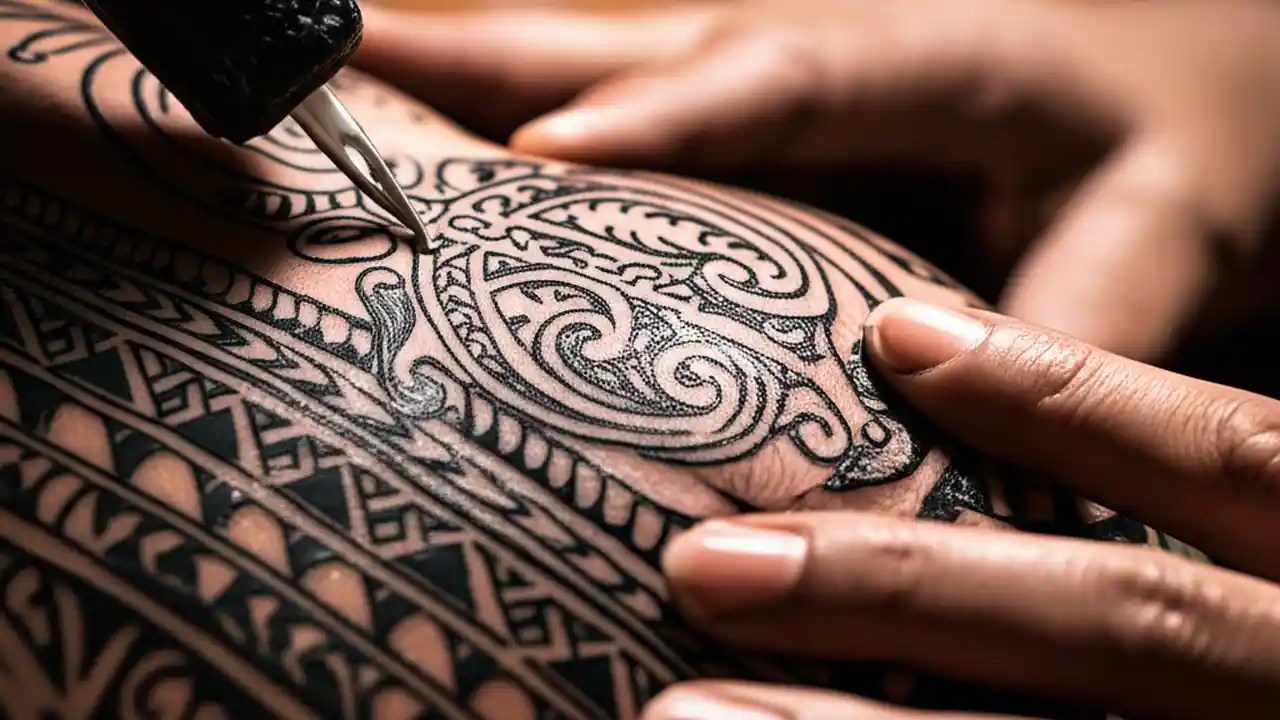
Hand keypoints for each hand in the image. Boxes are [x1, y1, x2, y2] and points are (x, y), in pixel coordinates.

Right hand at [356, 0, 1279, 360]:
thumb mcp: (1160, 229)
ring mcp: (772, 68)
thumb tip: (991, 452)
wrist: (1158, 78)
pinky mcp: (745, 108)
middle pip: (644, 39)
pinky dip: (516, 122)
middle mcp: (828, 42)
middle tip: (342, 66)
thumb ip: (1085, 321)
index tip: (549, 153)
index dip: (672, 110)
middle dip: (494, 56)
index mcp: (940, 56)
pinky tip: (435, 154)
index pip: (791, 78)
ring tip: (335, 100)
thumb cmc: (1164, 148)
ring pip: (603, 59)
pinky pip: (617, 108)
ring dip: (472, 78)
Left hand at [644, 298, 1279, 718]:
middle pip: (1128, 616)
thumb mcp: (1270, 566)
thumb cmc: (1266, 620)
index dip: (1069, 393)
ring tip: (682, 715)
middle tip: (704, 567)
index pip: (1231, 457)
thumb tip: (920, 379)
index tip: (890, 333)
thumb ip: (1184, 499)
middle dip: (907, 587)